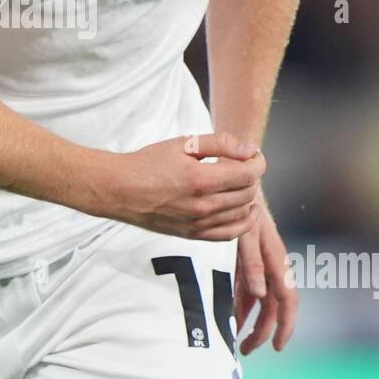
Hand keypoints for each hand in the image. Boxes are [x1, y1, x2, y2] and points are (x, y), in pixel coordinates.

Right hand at [110, 130, 265, 240]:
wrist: (120, 190)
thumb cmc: (148, 163)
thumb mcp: (182, 143)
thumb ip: (219, 143)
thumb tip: (248, 150)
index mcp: (202, 179)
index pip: (249, 174)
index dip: (258, 162)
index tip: (253, 155)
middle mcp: (204, 206)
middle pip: (248, 193)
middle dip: (252, 176)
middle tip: (243, 164)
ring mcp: (199, 224)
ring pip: (242, 213)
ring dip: (248, 197)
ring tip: (240, 183)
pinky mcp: (193, 235)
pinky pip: (229, 234)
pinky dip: (243, 222)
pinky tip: (245, 211)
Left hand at [233, 185, 297, 352]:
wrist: (238, 180)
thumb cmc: (244, 204)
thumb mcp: (247, 232)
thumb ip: (252, 262)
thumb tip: (259, 295)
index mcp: (276, 259)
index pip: (287, 299)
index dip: (285, 324)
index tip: (278, 347)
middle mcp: (272, 263)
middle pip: (274, 305)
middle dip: (263, 330)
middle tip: (245, 350)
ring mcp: (261, 260)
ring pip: (262, 298)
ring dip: (252, 319)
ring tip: (237, 339)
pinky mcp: (250, 256)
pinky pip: (250, 286)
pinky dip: (243, 302)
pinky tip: (233, 313)